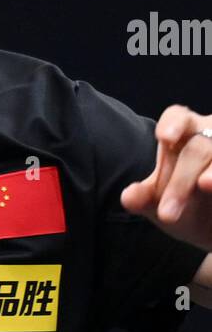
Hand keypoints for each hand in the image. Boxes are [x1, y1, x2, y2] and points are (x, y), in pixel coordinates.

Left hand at [120, 105, 211, 251]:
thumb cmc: (187, 207)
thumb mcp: (162, 206)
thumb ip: (144, 199)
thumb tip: (127, 197)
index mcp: (185, 134)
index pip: (178, 117)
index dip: (173, 124)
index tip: (165, 139)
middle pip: (198, 148)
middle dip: (181, 182)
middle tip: (168, 214)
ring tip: (205, 185)